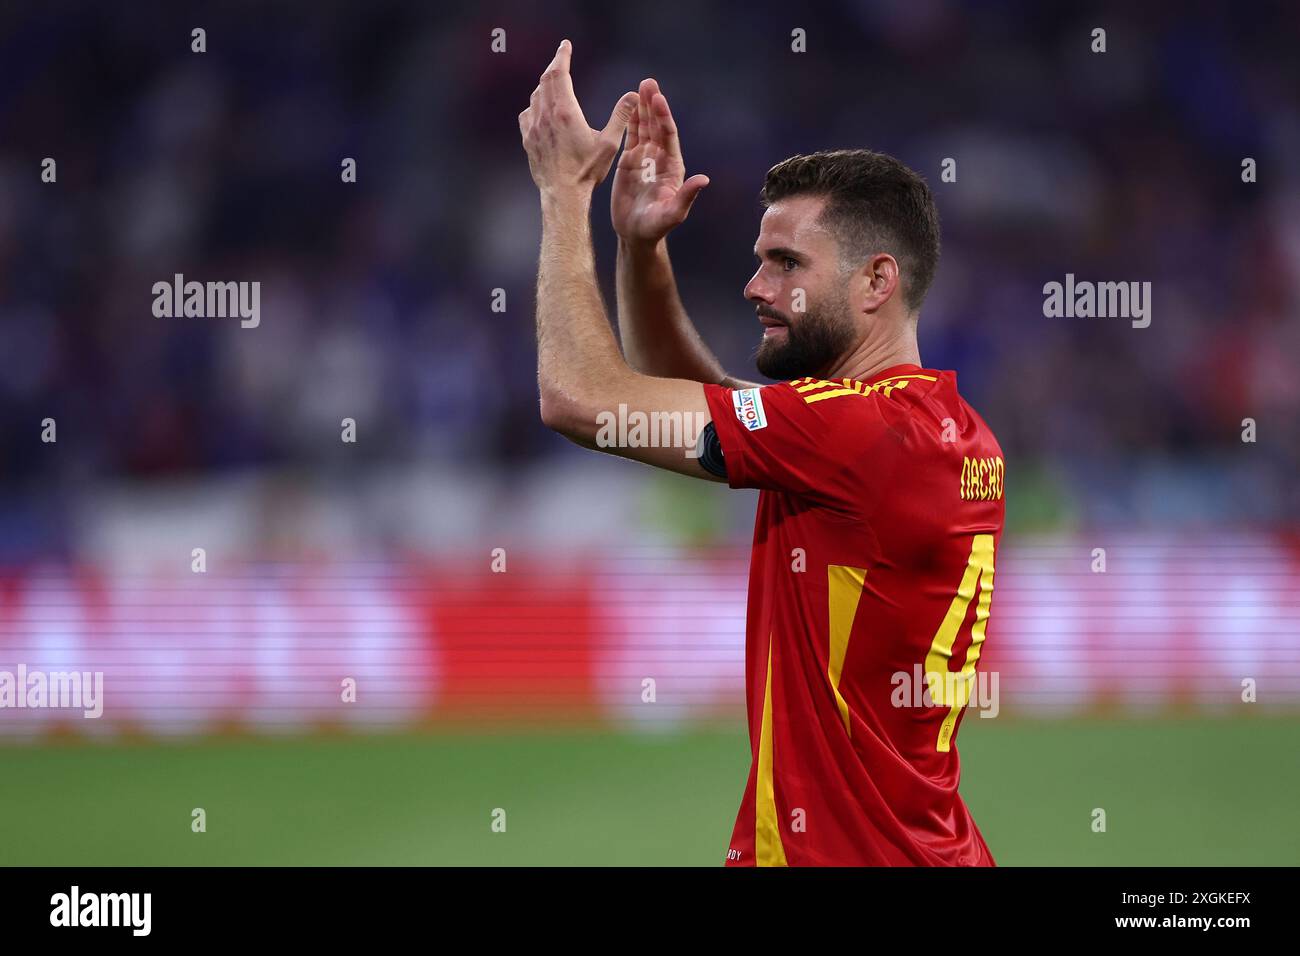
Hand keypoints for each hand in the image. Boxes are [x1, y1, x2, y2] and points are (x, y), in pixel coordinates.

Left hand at [519, 40, 637, 197]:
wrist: (563, 194)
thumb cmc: (587, 171)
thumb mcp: (610, 143)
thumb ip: (621, 116)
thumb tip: (633, 95)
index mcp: (566, 112)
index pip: (560, 73)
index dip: (562, 56)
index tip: (566, 45)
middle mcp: (546, 116)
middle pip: (545, 80)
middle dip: (554, 66)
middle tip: (561, 58)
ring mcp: (533, 128)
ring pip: (535, 96)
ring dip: (545, 85)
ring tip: (554, 81)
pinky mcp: (528, 140)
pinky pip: (527, 114)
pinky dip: (535, 104)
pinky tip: (540, 109)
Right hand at [611, 78, 709, 242]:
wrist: (636, 234)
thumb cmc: (656, 227)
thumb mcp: (674, 213)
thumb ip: (687, 196)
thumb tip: (704, 180)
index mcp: (672, 166)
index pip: (668, 135)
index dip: (664, 116)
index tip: (658, 99)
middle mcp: (659, 158)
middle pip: (656, 126)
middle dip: (652, 104)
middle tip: (648, 82)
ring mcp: (644, 159)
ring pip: (643, 128)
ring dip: (642, 108)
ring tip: (640, 86)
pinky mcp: (628, 162)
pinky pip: (630, 137)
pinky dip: (629, 121)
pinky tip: (628, 105)